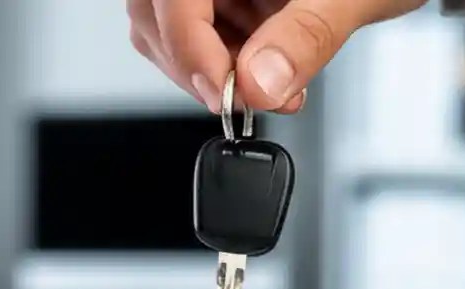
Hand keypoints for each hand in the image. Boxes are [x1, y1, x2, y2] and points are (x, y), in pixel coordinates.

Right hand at [127, 0, 427, 113]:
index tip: (229, 96)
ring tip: (276, 77)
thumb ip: (306, 35)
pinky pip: (199, 30)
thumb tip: (261, 83)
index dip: (192, 52)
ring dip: (219, 68)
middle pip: (158, 16)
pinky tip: (271, 64)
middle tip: (257, 95)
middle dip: (204, 68)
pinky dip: (231, 60)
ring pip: (170, 30)